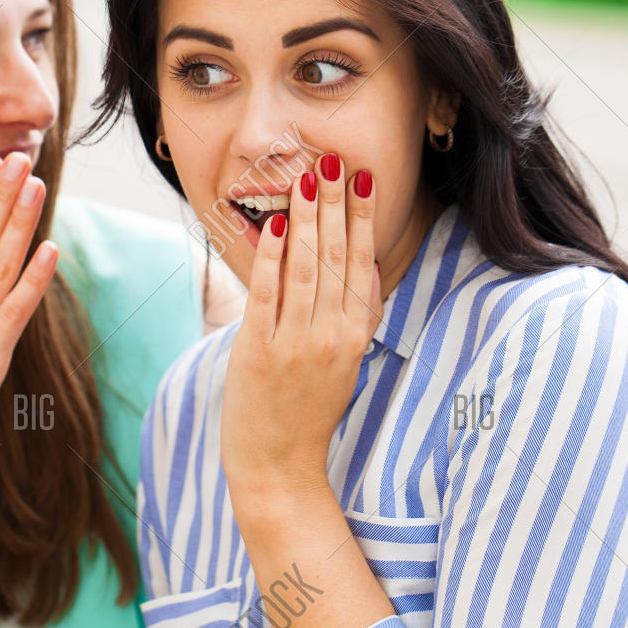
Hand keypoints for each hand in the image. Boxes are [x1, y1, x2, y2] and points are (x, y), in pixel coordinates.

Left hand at [221, 153, 381, 500]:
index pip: (363, 265)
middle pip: (335, 258)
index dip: (362, 219)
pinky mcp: (260, 352)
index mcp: (355, 337)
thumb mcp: (346, 364)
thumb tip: (367, 266)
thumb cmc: (307, 413)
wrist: (278, 467)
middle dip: (335, 204)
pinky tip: (271, 226)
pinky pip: (266, 295)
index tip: (363, 180)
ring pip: (304, 268)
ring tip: (307, 177)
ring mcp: (296, 344)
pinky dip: (269, 258)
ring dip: (304, 219)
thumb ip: (356, 317)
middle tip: (334, 159)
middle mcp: (331, 337)